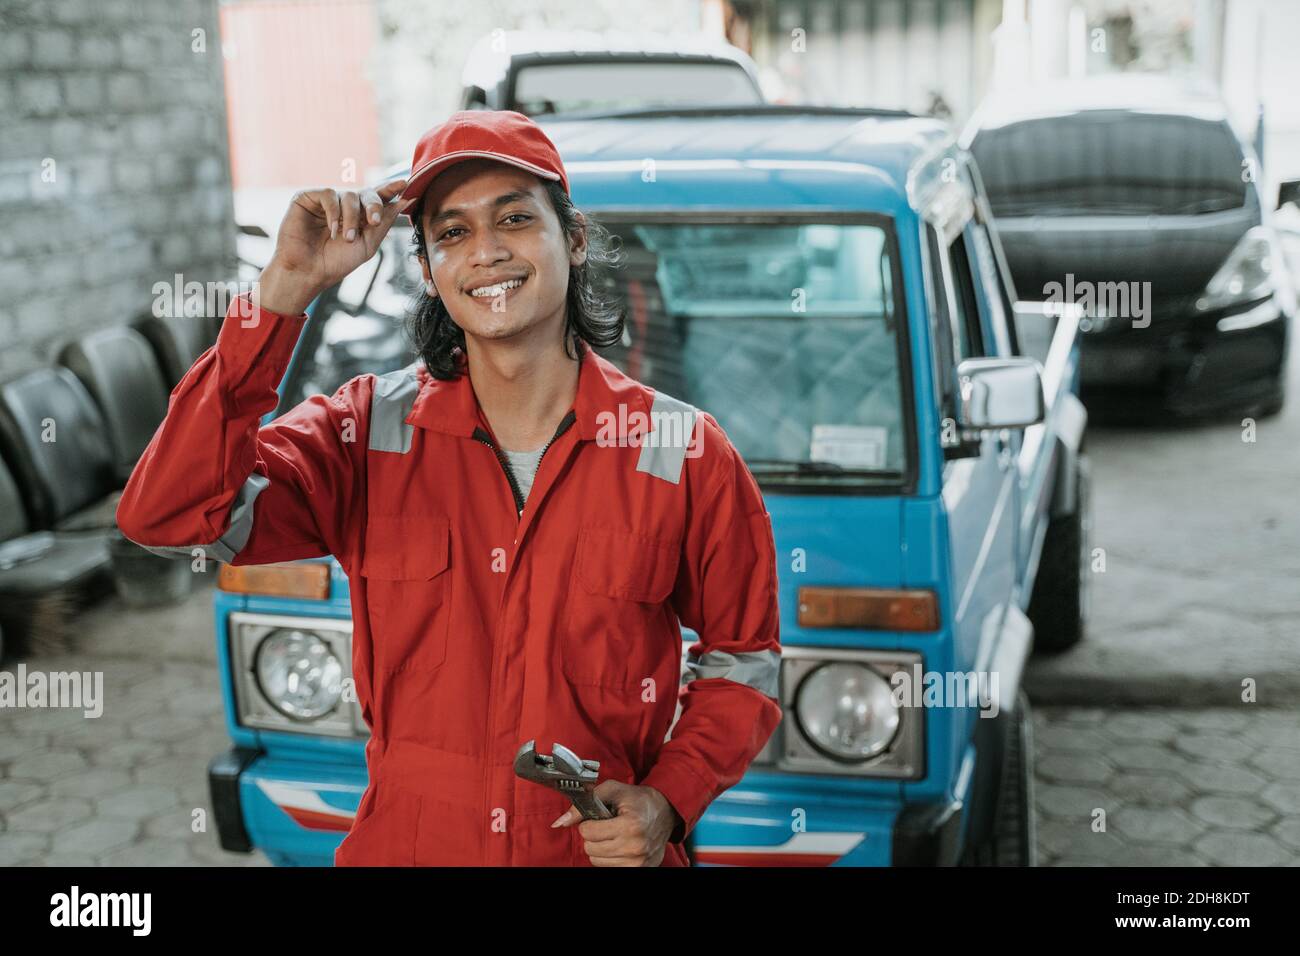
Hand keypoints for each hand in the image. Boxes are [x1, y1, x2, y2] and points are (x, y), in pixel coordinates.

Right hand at [254, 179, 411, 315]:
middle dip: (373, 206)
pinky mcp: (307, 198)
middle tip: (374, 221)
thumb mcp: (367, 245)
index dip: (390, 189)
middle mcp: (344, 206)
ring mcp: (326, 201)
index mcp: (359, 216)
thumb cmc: (336, 263)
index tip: (405, 184)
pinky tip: (332, 229)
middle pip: (366, 193)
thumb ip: (384, 223)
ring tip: (347, 237)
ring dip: (351, 217)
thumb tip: (404, 201)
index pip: (377, 198)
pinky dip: (334, 212)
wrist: (308, 272)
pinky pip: (328, 193)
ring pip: (348, 194)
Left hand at [552, 781, 681, 866]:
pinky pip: (610, 868)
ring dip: (600, 848)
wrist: (665, 811)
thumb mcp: (612, 791)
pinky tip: (619, 846)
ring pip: (597, 861)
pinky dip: (610, 858)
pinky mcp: (641, 869)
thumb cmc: (638, 799)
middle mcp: (635, 846)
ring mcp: (639, 862)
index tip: (599, 818)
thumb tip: (560, 822)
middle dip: (593, 836)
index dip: (588, 823)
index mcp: (630, 825)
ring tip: (613, 835)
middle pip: (590, 849)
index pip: (588, 832)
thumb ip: (585, 803)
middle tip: (606, 826)